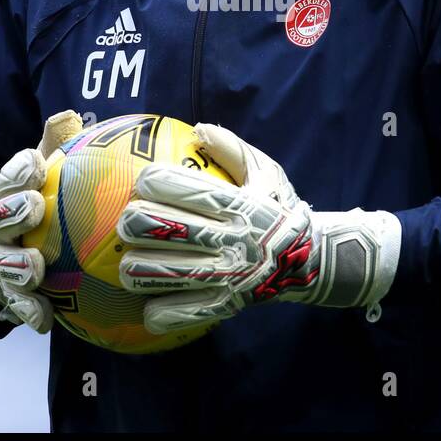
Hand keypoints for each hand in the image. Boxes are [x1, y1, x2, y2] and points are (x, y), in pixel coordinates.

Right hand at [0, 109, 83, 331]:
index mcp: (8, 198)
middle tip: (34, 207)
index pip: (8, 180)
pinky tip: (42, 319)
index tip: (35, 160)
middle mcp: (0, 229)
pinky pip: (19, 305)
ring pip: (6, 262)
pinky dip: (29, 311)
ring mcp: (2, 262)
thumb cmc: (34, 210)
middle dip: (14, 211)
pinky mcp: (10, 294)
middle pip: (0, 217)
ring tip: (34, 267)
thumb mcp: (42, 178)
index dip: (18, 171)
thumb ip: (54, 148)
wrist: (1, 261)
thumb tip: (65, 114)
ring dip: (19, 265)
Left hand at [116, 122, 400, 333]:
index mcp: (236, 204)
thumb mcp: (266, 172)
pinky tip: (148, 305)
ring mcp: (226, 276)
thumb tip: (198, 128)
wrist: (313, 261)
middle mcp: (228, 239)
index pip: (180, 187)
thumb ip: (232, 148)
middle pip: (161, 227)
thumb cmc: (280, 209)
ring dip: (136, 266)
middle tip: (128, 221)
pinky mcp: (225, 305)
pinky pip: (180, 312)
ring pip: (161, 271)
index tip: (144, 182)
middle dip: (133, 222)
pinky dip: (158, 311)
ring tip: (129, 262)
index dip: (152, 181)